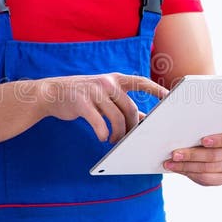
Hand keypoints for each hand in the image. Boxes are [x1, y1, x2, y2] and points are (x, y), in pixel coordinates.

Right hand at [38, 72, 168, 143]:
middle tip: (127, 140)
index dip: (156, 90)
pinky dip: (102, 133)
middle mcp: (107, 83)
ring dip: (118, 134)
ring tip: (114, 141)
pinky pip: (98, 122)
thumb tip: (143, 119)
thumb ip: (122, 105)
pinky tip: (102, 138)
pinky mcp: (81, 102)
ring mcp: (94, 91)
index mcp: (115, 79)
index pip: (141, 82)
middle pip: (130, 108)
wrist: (51, 93)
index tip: (170, 97)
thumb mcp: (104, 96)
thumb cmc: (82, 96)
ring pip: (116, 118)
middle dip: (132, 127)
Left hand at [163, 131, 221, 185]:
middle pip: (214, 156)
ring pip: (207, 168)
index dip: (218, 140)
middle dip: (192, 155)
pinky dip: (189, 173)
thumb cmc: (205, 136)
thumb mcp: (205, 130)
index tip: (203, 140)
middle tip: (175, 154)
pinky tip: (177, 169)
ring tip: (171, 163)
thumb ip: (200, 129)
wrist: (207, 150)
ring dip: (186, 165)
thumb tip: (180, 129)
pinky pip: (206, 178)